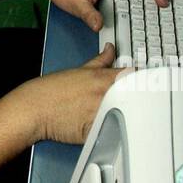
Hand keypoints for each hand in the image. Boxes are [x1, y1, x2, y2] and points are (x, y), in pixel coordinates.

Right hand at [18, 45, 133, 144]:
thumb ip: (100, 60)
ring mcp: (102, 115)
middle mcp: (105, 96)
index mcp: (102, 79)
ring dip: (131, 114)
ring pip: (128, 116)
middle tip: (142, 100)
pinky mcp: (97, 132)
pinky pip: (114, 132)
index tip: (147, 82)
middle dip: (141, 98)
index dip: (144, 79)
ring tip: (131, 115)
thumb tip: (110, 49)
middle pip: (136, 97)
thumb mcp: (78, 70)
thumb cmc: (52, 91)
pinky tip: (115, 129)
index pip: (135, 76)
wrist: (35, 110)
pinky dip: (117, 131)